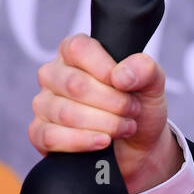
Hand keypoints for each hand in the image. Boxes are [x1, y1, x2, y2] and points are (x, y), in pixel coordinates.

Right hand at [29, 34, 181, 193]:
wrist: (139, 144)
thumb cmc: (139, 105)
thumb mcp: (153, 83)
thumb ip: (145, 69)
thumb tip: (121, 75)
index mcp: (75, 52)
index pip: (79, 49)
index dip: (106, 69)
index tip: (126, 85)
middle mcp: (54, 74)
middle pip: (75, 84)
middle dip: (113, 102)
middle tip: (132, 109)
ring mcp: (43, 104)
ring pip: (66, 113)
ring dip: (105, 124)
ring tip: (125, 126)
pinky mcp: (40, 133)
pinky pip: (51, 137)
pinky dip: (84, 141)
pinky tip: (104, 141)